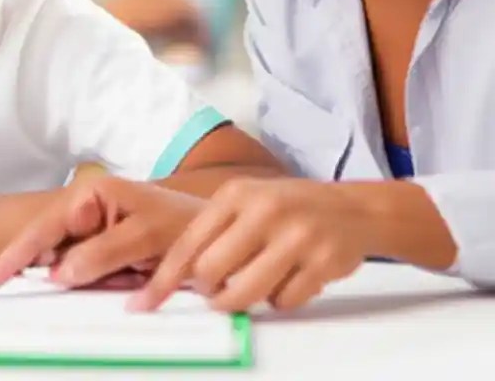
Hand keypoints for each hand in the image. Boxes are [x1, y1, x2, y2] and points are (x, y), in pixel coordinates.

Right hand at [0, 176, 203, 294]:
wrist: (225, 236)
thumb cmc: (187, 224)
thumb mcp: (147, 237)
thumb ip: (102, 253)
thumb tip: (59, 272)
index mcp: (90, 195)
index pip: (43, 230)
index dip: (14, 256)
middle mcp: (87, 210)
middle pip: (50, 249)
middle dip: (57, 270)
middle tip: (83, 279)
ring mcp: (96, 231)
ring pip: (70, 265)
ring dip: (90, 279)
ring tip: (129, 271)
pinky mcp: (108, 251)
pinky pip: (90, 273)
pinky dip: (99, 283)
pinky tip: (129, 276)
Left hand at [132, 178, 370, 312]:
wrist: (354, 209)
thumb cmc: (286, 208)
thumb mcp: (246, 201)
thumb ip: (212, 230)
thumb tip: (175, 275)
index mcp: (237, 195)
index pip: (188, 243)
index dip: (164, 278)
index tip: (144, 302)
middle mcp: (265, 211)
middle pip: (211, 271)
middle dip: (206, 291)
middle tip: (214, 291)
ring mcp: (297, 236)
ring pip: (244, 292)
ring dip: (237, 302)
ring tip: (243, 291)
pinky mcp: (324, 262)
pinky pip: (282, 301)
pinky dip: (277, 301)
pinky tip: (285, 282)